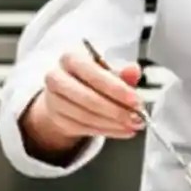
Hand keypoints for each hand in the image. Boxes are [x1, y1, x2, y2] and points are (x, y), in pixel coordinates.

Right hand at [20, 45, 143, 158]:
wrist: (69, 94)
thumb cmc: (92, 79)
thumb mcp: (110, 72)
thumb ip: (124, 73)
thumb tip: (133, 70)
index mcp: (72, 59)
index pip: (94, 75)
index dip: (117, 90)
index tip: (136, 101)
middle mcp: (57, 78)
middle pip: (88, 98)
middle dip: (116, 110)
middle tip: (136, 116)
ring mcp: (54, 100)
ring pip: (86, 116)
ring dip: (113, 123)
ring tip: (132, 124)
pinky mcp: (57, 119)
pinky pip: (83, 128)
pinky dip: (106, 130)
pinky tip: (121, 129)